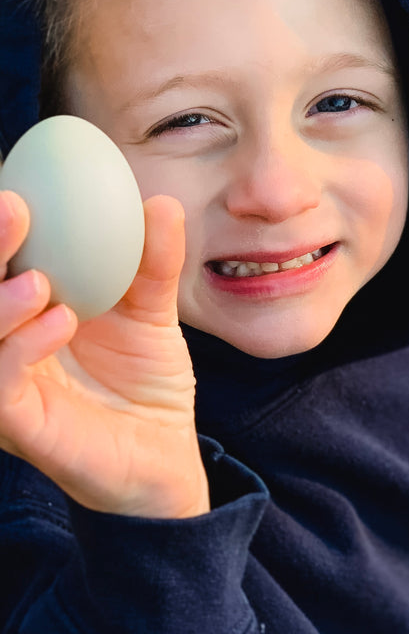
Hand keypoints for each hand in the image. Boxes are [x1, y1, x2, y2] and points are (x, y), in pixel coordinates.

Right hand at [0, 189, 208, 518]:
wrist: (166, 456)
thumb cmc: (144, 382)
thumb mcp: (151, 313)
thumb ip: (153, 262)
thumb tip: (160, 201)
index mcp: (24, 308)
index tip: (19, 177)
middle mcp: (3, 343)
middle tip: (13, 206)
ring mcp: (5, 384)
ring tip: (38, 281)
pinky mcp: (17, 424)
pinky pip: (0, 383)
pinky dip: (21, 347)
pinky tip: (59, 322)